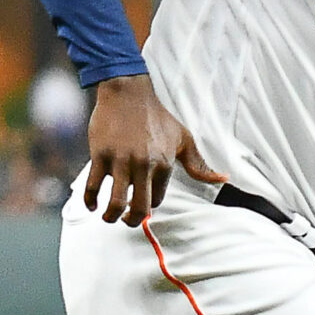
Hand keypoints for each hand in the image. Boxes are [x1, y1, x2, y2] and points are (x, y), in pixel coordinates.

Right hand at [83, 74, 218, 226]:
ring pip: (116, 202)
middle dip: (131, 222)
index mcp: (164, 163)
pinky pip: (93, 186)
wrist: (128, 92)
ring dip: (110, 217)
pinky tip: (90, 205)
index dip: (148, 207)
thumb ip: (199, 164)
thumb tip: (224, 179)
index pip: (156, 200)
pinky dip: (89, 201)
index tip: (140, 205)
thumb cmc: (157, 117)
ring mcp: (121, 160)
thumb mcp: (183, 139)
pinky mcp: (100, 154)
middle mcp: (144, 164)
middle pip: (139, 208)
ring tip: (107, 217)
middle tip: (125, 222)